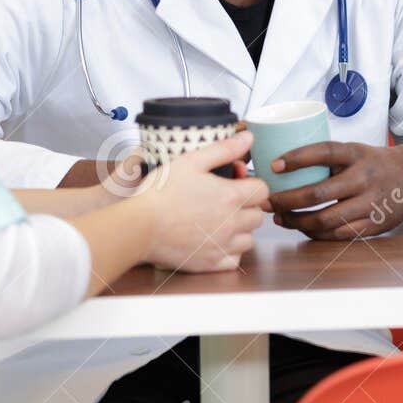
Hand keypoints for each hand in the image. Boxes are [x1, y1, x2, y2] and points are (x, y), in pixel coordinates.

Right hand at [129, 133, 268, 270]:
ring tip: (220, 220)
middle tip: (225, 199)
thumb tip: (248, 138)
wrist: (140, 225)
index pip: (262, 190)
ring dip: (241, 229)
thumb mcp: (191, 161)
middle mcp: (232, 223)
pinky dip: (230, 252)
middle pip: (257, 215)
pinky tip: (215, 240)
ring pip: (249, 239)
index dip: (251, 182)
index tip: (236, 181)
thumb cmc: (161, 192)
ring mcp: (222, 246)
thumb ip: (223, 149)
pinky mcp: (210, 263)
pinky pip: (235, 260)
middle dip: (246, 205)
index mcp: (231, 196)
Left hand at [267, 141, 402, 240]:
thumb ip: (327, 158)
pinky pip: (338, 234)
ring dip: (296, 221)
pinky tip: (301, 227)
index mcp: (358, 154)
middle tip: (267, 201)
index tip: (273, 165)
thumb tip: (281, 166)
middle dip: (286, 200)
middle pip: (319, 193)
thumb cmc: (374, 163)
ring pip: (325, 220)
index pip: (324, 152)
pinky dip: (315, 233)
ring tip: (279, 217)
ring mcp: (371, 204)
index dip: (297, 158)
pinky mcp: (374, 225)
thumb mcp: (355, 151)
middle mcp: (365, 178)